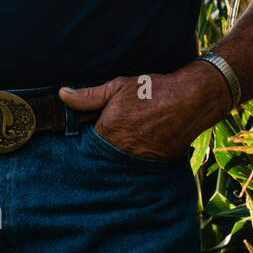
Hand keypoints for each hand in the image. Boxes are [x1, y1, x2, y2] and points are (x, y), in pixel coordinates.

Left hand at [58, 62, 229, 161]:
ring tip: (127, 137)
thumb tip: (62, 95)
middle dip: (102, 147)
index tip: (90, 129)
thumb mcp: (118, 87)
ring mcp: (137, 160)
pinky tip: (140, 143)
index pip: (86, 144)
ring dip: (118, 154)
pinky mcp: (153, 164)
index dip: (87, 137)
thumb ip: (88, 96)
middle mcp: (120, 150)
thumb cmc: (153, 91)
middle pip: (101, 155)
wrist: (190, 100)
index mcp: (107, 131)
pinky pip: (136, 165)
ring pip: (118, 161)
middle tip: (112, 132)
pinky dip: (135, 157)